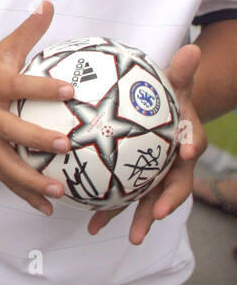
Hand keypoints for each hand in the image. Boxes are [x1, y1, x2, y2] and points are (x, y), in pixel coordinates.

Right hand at [0, 1, 77, 214]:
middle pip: (9, 130)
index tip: (71, 90)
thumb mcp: (3, 49)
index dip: (44, 88)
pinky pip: (6, 179)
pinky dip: (26, 195)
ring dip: (31, 179)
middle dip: (36, 139)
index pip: (20, 86)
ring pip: (5, 163)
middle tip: (65, 145)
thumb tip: (49, 4)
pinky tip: (48, 208)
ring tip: (60, 190)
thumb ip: (29, 32)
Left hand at [87, 44, 205, 243]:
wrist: (159, 115)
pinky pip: (121, 197)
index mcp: (187, 139)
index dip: (193, 146)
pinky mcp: (133, 182)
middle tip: (158, 216)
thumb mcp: (176, 82)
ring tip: (121, 235)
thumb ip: (181, 71)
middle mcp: (173, 164)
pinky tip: (89, 222)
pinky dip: (107, 209)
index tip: (188, 150)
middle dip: (166, 203)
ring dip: (135, 218)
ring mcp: (153, 176)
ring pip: (147, 200)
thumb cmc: (166, 97)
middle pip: (174, 186)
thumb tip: (192, 48)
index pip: (194, 143)